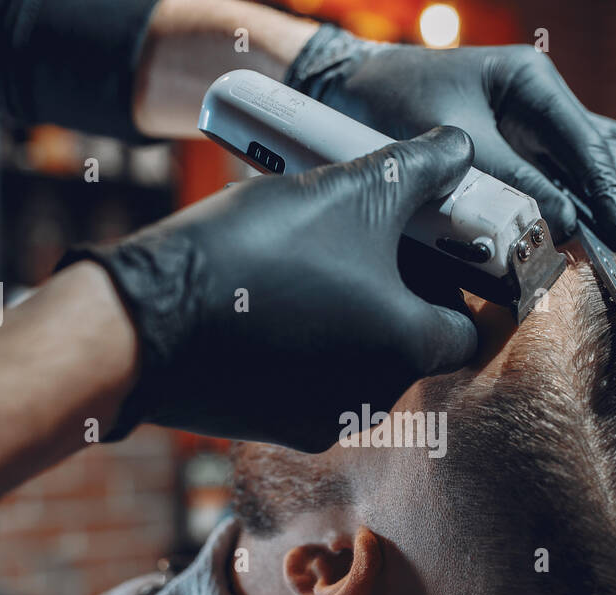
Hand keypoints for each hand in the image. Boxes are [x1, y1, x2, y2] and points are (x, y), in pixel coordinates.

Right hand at [59, 126, 478, 451]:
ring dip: (353, 318)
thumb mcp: (345, 191)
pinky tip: (274, 302)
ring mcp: (325, 418)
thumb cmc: (254, 256)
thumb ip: (417, 172)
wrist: (144, 323)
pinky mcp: (277, 427)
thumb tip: (459, 147)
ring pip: (362, 361)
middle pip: (415, 343)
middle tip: (369, 241)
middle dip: (401, 295)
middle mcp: (376, 396)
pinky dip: (308, 346)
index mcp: (409, 346)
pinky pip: (313, 381)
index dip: (461, 286)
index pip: (470, 328)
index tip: (438, 254)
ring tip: (314, 263)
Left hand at [285, 25, 615, 250]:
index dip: (614, 198)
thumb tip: (567, 224)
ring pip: (586, 171)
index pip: (593, 145)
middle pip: (604, 155)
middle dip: (612, 204)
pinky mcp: (513, 154)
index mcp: (533, 82)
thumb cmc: (391, 105)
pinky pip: (555, 183)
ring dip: (591, 211)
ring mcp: (529, 128)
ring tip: (596, 255)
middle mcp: (541, 103)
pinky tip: (560, 244)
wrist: (345, 94)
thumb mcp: (456, 146)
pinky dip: (561, 213)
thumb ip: (513, 182)